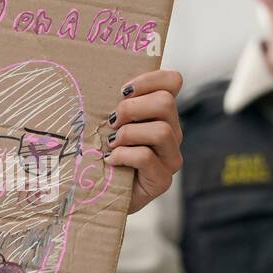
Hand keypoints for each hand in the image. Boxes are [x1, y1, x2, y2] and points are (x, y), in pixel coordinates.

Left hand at [106, 69, 183, 213]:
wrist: (100, 195)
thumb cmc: (101, 153)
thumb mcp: (107, 123)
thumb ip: (113, 103)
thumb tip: (99, 76)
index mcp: (162, 114)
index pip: (173, 81)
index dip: (150, 79)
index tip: (123, 91)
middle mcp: (173, 133)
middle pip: (166, 103)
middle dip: (132, 109)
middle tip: (112, 121)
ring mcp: (170, 158)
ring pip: (161, 130)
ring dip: (128, 134)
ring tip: (111, 143)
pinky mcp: (162, 180)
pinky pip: (147, 157)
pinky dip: (124, 155)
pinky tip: (111, 160)